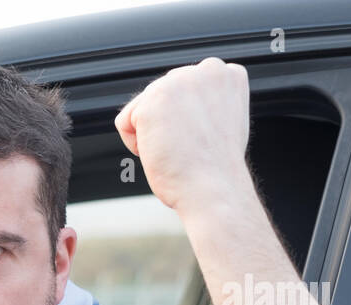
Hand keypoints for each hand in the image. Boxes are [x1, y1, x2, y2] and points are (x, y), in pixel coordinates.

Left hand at [114, 57, 252, 213]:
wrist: (214, 189)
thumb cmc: (215, 168)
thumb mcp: (221, 121)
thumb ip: (204, 102)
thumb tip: (182, 103)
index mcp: (226, 74)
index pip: (183, 90)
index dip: (185, 121)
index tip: (202, 139)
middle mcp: (206, 68)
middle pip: (160, 95)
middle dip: (167, 125)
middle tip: (189, 148)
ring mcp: (179, 81)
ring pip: (142, 108)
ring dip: (152, 134)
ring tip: (177, 150)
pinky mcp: (153, 99)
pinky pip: (124, 122)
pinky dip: (134, 144)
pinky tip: (161, 152)